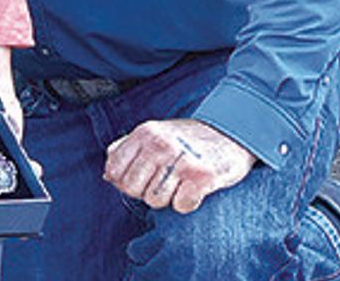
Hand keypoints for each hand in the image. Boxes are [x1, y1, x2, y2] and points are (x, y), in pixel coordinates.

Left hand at [104, 118, 255, 213]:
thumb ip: (127, 149)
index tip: (137, 181)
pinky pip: (181, 206)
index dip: (123, 182)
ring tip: (178, 183)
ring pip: (155, 200)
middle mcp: (160, 145)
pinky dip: (186, 204)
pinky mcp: (203, 177)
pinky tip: (192, 190)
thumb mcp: (154, 133)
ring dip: (167, 199)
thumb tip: (108, 175)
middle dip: (144, 192)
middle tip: (162, 183)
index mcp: (144, 133)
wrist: (231, 133)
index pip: (115, 169)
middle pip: (133, 188)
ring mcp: (181, 161)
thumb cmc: (188, 139)